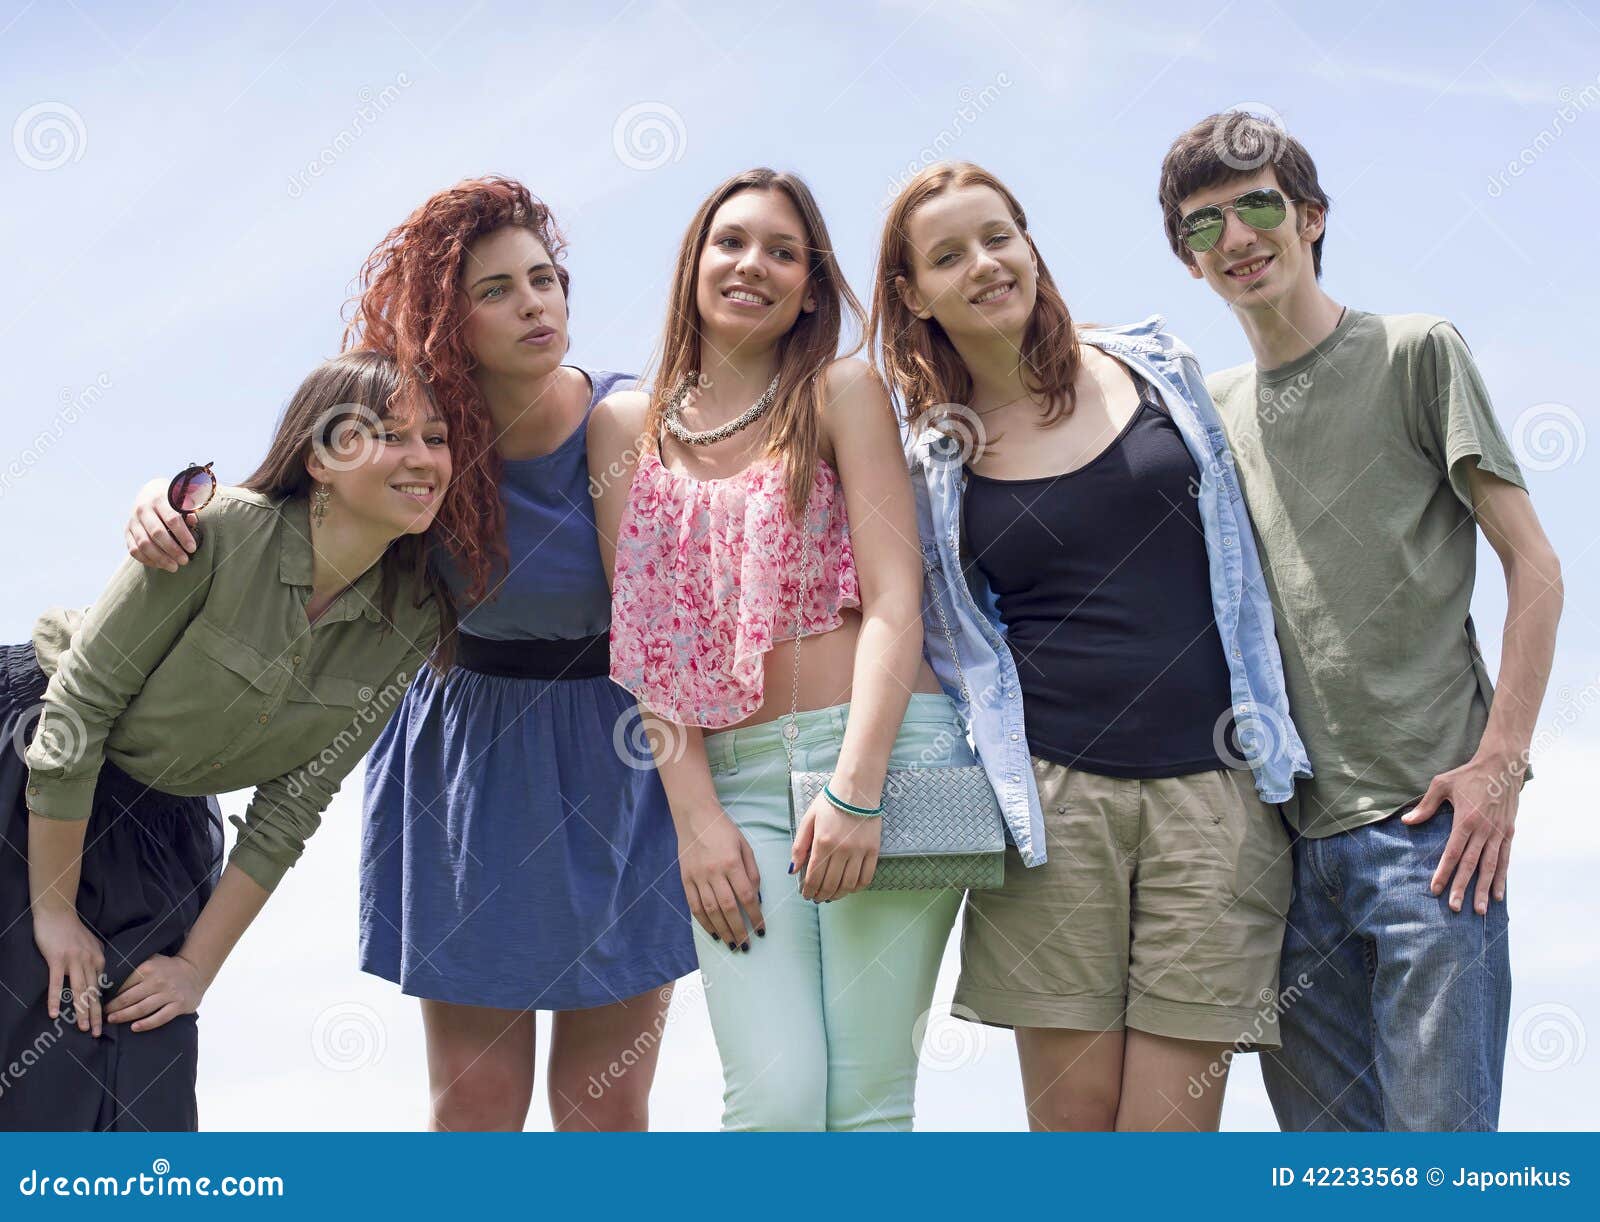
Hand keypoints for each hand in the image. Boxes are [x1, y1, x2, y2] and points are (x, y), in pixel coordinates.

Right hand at [31, 904, 105, 1036]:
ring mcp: (73, 961)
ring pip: (79, 991)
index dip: (103, 1005)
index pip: (102, 987)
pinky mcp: (57, 960)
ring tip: (83, 1028)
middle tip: (97, 1033)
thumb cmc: (72, 930)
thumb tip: (100, 975)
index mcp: (99, 959)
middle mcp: (89, 962)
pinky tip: (54, 1014)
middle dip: (96, 1014)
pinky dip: (55, 999)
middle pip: (94, 993)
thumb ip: (96, 960)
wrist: (58, 913)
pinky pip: (56, 983)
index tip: (105, 1022)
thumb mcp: (92, 945)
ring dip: (81, 1011)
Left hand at [105, 953, 206, 1031]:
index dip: (111, 994)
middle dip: (113, 1008)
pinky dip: (146, 1024)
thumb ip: (134, 968)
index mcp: (148, 968)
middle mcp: (158, 981)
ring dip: (124, 1016)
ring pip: (142, 1008)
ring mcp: (169, 994)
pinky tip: (135, 1028)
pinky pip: (160, 1017)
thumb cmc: (167, 968)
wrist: (195, 971)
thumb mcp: (152, 961)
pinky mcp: (178, 1005)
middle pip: (129, 998)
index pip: (124, 984)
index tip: (101, 1002)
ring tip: (112, 1020)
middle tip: (104, 1014)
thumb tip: (108, 978)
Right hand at [125, 476, 196, 571]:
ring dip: (159, 558)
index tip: (192, 548)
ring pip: (143, 544)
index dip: (183, 536)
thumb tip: (192, 522)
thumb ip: (189, 510)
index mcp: (159, 499)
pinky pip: (133, 549)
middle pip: (157, 533)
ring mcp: (133, 521)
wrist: (150, 493)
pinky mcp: (127, 531)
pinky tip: (160, 565)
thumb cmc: (172, 500)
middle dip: (172, 550)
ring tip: (174, 567)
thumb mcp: (182, 499)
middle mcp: (143, 509)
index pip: (172, 519)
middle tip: (184, 561)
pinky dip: (146, 560)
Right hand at [677, 807, 764, 949]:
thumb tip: (756, 898)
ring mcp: (698, 876)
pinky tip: (713, 932)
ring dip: (722, 930)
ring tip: (732, 944)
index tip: (761, 930)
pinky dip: (704, 922)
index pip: (746, 895)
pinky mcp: (685, 879)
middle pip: (728, 907)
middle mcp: (714, 871)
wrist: (695, 817)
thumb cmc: (724, 831)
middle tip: (746, 945)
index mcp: (732, 862)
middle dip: (738, 929)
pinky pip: (694, 905)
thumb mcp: (745, 846)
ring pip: (711, 910)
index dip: (755, 916)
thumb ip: (752, 872)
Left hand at [790, 787, 881, 902]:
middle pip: (830, 884)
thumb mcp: (808, 820)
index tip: (807, 895)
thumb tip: (793, 869)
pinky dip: (857, 887)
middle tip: (817, 898)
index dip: (809, 890)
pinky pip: (866, 877)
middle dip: (821, 895)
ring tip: (832, 895)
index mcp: (823, 843)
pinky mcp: (873, 850)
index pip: (814, 877)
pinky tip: (850, 888)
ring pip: (848, 884)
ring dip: (838, 894)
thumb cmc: (830, 802)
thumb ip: (799, 846)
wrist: (857, 789)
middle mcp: (841, 850)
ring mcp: (859, 851)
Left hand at [1402, 747, 1523, 914]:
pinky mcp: (1509, 832)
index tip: (1435, 889)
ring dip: (1484, 889)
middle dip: (1462, 888)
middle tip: (1455, 908)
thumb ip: (1426, 806)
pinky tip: (1498, 894)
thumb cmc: (1468, 774)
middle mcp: (1484, 830)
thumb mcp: (1442, 785)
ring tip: (1479, 910)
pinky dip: (1501, 877)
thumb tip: (1407, 822)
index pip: (1453, 853)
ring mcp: (1498, 833)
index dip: (1443, 872)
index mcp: (1466, 820)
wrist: (1502, 765)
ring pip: (1490, 867)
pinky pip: (1505, 859)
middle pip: (1471, 865)